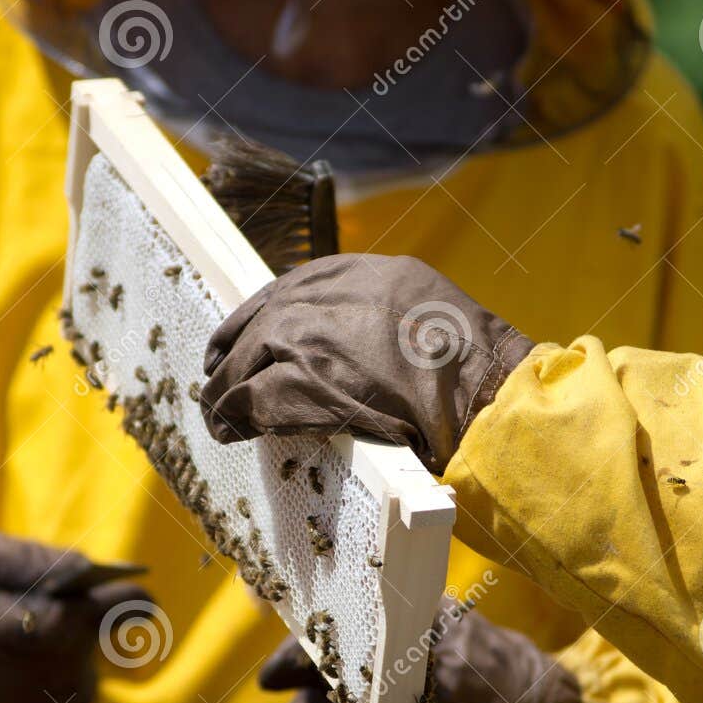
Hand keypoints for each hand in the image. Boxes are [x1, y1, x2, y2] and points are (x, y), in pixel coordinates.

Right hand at [0, 532, 152, 702]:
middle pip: (86, 654)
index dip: (115, 604)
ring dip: (85, 652)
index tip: (138, 584)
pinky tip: (45, 656)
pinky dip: (71, 677)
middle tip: (104, 597)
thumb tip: (87, 571)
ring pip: (85, 683)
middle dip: (101, 621)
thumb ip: (30, 559)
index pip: (72, 624)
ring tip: (57, 626)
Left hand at [201, 253, 532, 472]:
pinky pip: (248, 399)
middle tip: (216, 378)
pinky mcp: (301, 381)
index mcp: (362, 273)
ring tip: (217, 414)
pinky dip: (233, 415)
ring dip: (225, 390)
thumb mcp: (428, 310)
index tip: (244, 337)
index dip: (261, 317)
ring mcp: (310, 335)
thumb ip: (387, 316)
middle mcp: (328, 294)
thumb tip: (366, 344)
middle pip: (260, 321)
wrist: (486, 392)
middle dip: (233, 352)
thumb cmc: (476, 365)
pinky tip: (228, 429)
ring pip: (244, 361)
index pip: (290, 288)